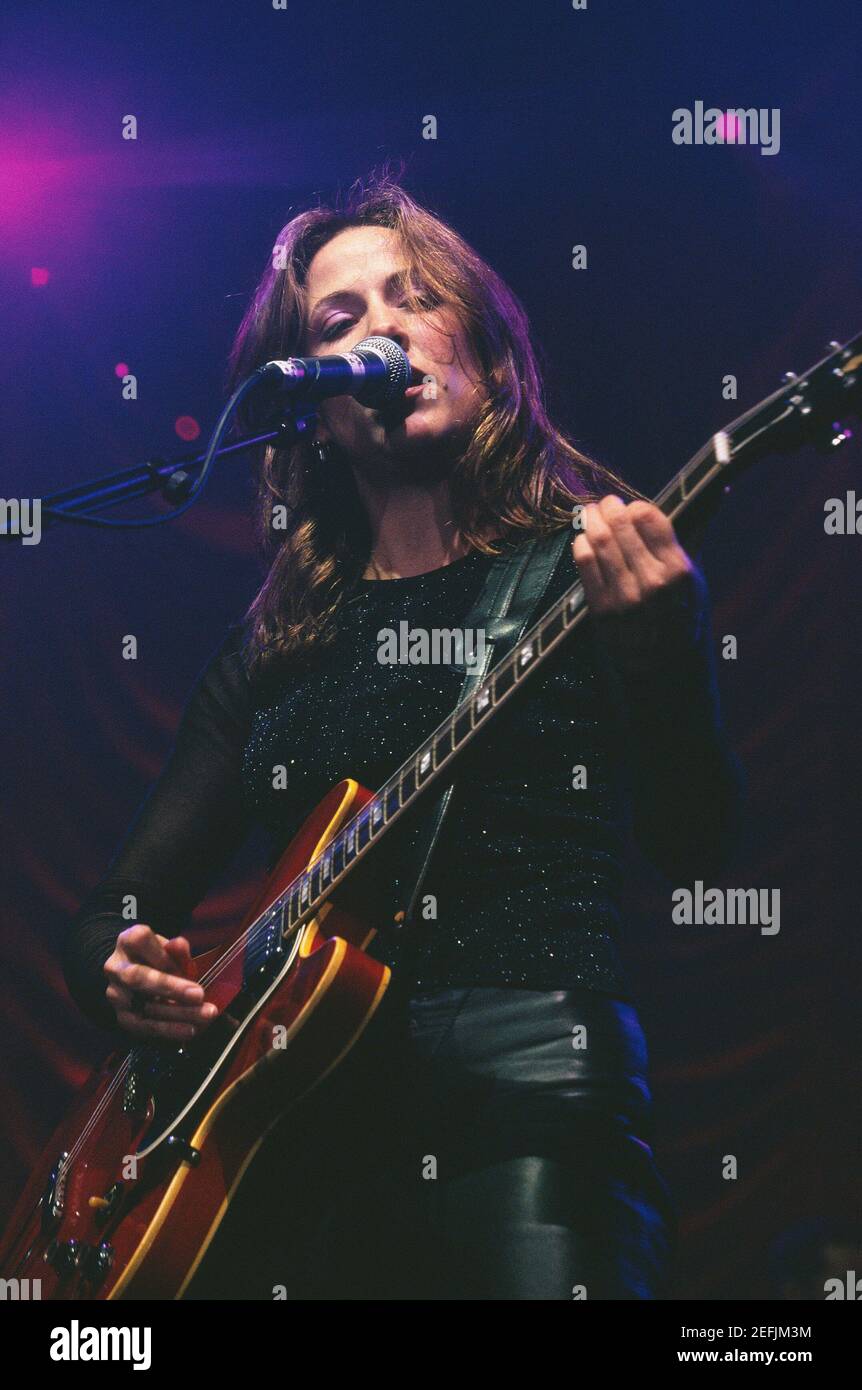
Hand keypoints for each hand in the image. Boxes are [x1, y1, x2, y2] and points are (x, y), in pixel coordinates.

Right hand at [103, 924, 218, 1040]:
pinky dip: (170, 1030)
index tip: (186, 968)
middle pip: (137, 977)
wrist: (136, 976)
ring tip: (205, 1014)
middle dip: (170, 987)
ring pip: (144, 1006)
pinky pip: (145, 1027)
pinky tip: (190, 1029)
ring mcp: (117, 995)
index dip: (163, 956)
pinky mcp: (122, 1017)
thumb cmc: (157, 958)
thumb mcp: (168, 948)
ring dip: (178, 1013)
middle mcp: (116, 968)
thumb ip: (176, 949)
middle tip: (199, 995)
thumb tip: (180, 945)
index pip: (140, 941)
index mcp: (128, 942)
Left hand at [572, 495, 705, 677]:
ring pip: (598, 541)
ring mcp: (625, 597)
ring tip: (590, 515)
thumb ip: (695, 532)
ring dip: (590, 521)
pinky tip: (583, 540)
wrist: (664, 666)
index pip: (650, 518)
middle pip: (620, 525)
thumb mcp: (696, 575)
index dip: (637, 507)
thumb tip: (719, 487)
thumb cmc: (683, 614)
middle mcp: (652, 582)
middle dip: (608, 508)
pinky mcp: (602, 609)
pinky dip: (580, 545)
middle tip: (605, 504)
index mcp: (679, 570)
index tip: (633, 507)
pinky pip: (584, 564)